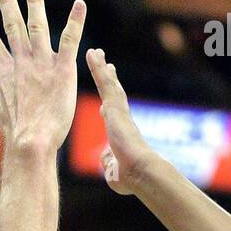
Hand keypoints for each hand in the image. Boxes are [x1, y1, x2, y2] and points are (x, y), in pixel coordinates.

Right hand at [0, 0, 85, 154]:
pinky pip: (69, 40)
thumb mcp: (1, 109)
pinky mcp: (63, 69)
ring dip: (34, 2)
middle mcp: (22, 62)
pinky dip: (75, 21)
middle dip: (7, 4)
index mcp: (5, 72)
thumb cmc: (16, 132)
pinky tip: (80, 4)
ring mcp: (42, 63)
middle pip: (13, 26)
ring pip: (37, 25)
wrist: (32, 141)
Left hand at [85, 48, 156, 194]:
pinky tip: (92, 53)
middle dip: (109, 79)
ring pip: (107, 83)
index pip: (113, 114)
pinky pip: (104, 81)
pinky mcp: (115, 105)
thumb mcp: (114, 171)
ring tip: (95, 52)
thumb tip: (105, 157)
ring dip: (101, 67)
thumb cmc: (129, 177)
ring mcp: (118, 110)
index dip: (110, 104)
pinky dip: (97, 67)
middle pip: (113, 93)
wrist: (138, 170)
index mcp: (119, 133)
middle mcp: (120, 118)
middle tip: (106, 65)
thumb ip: (108, 162)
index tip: (108, 98)